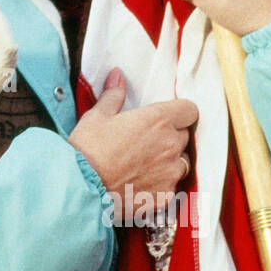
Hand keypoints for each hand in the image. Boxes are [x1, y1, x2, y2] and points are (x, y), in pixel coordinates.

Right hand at [69, 69, 197, 212]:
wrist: (81, 189)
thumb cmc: (87, 150)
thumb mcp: (96, 117)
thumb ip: (113, 96)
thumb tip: (117, 76)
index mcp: (157, 120)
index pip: (190, 110)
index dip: (180, 112)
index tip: (169, 117)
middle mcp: (170, 145)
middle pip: (184, 136)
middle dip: (171, 136)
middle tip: (147, 141)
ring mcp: (170, 173)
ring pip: (181, 163)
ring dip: (169, 161)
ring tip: (144, 165)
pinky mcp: (166, 195)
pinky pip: (171, 186)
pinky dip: (161, 184)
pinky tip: (140, 184)